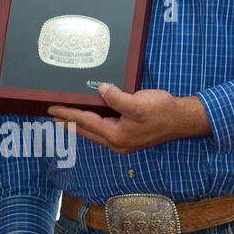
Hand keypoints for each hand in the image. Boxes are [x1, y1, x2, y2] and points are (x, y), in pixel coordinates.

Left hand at [48, 84, 211, 152]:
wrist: (182, 120)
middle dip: (68, 123)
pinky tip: (89, 120)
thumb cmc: (163, 112)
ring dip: (78, 125)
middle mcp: (117, 142)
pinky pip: (103, 131)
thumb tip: (100, 90)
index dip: (68, 114)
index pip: (86, 122)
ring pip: (93, 133)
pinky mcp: (128, 137)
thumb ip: (116, 98)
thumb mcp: (138, 103)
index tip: (52, 109)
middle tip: (51, 116)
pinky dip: (92, 125)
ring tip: (65, 119)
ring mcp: (123, 142)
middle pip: (86, 131)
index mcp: (117, 136)